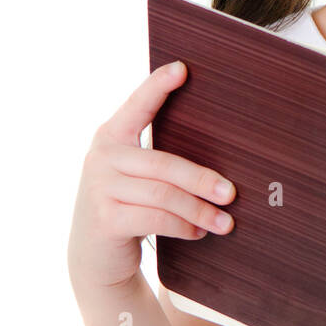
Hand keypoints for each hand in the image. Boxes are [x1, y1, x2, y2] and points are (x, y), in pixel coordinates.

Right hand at [67, 61, 236, 296]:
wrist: (94, 256)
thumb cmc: (128, 207)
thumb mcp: (135, 176)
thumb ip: (159, 159)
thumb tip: (218, 163)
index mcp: (112, 135)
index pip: (138, 106)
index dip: (158, 86)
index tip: (182, 69)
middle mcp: (102, 156)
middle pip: (164, 163)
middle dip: (202, 179)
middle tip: (231, 193)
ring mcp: (100, 188)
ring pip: (164, 194)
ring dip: (200, 210)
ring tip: (225, 222)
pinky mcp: (106, 220)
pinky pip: (156, 219)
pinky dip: (184, 227)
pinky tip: (199, 232)